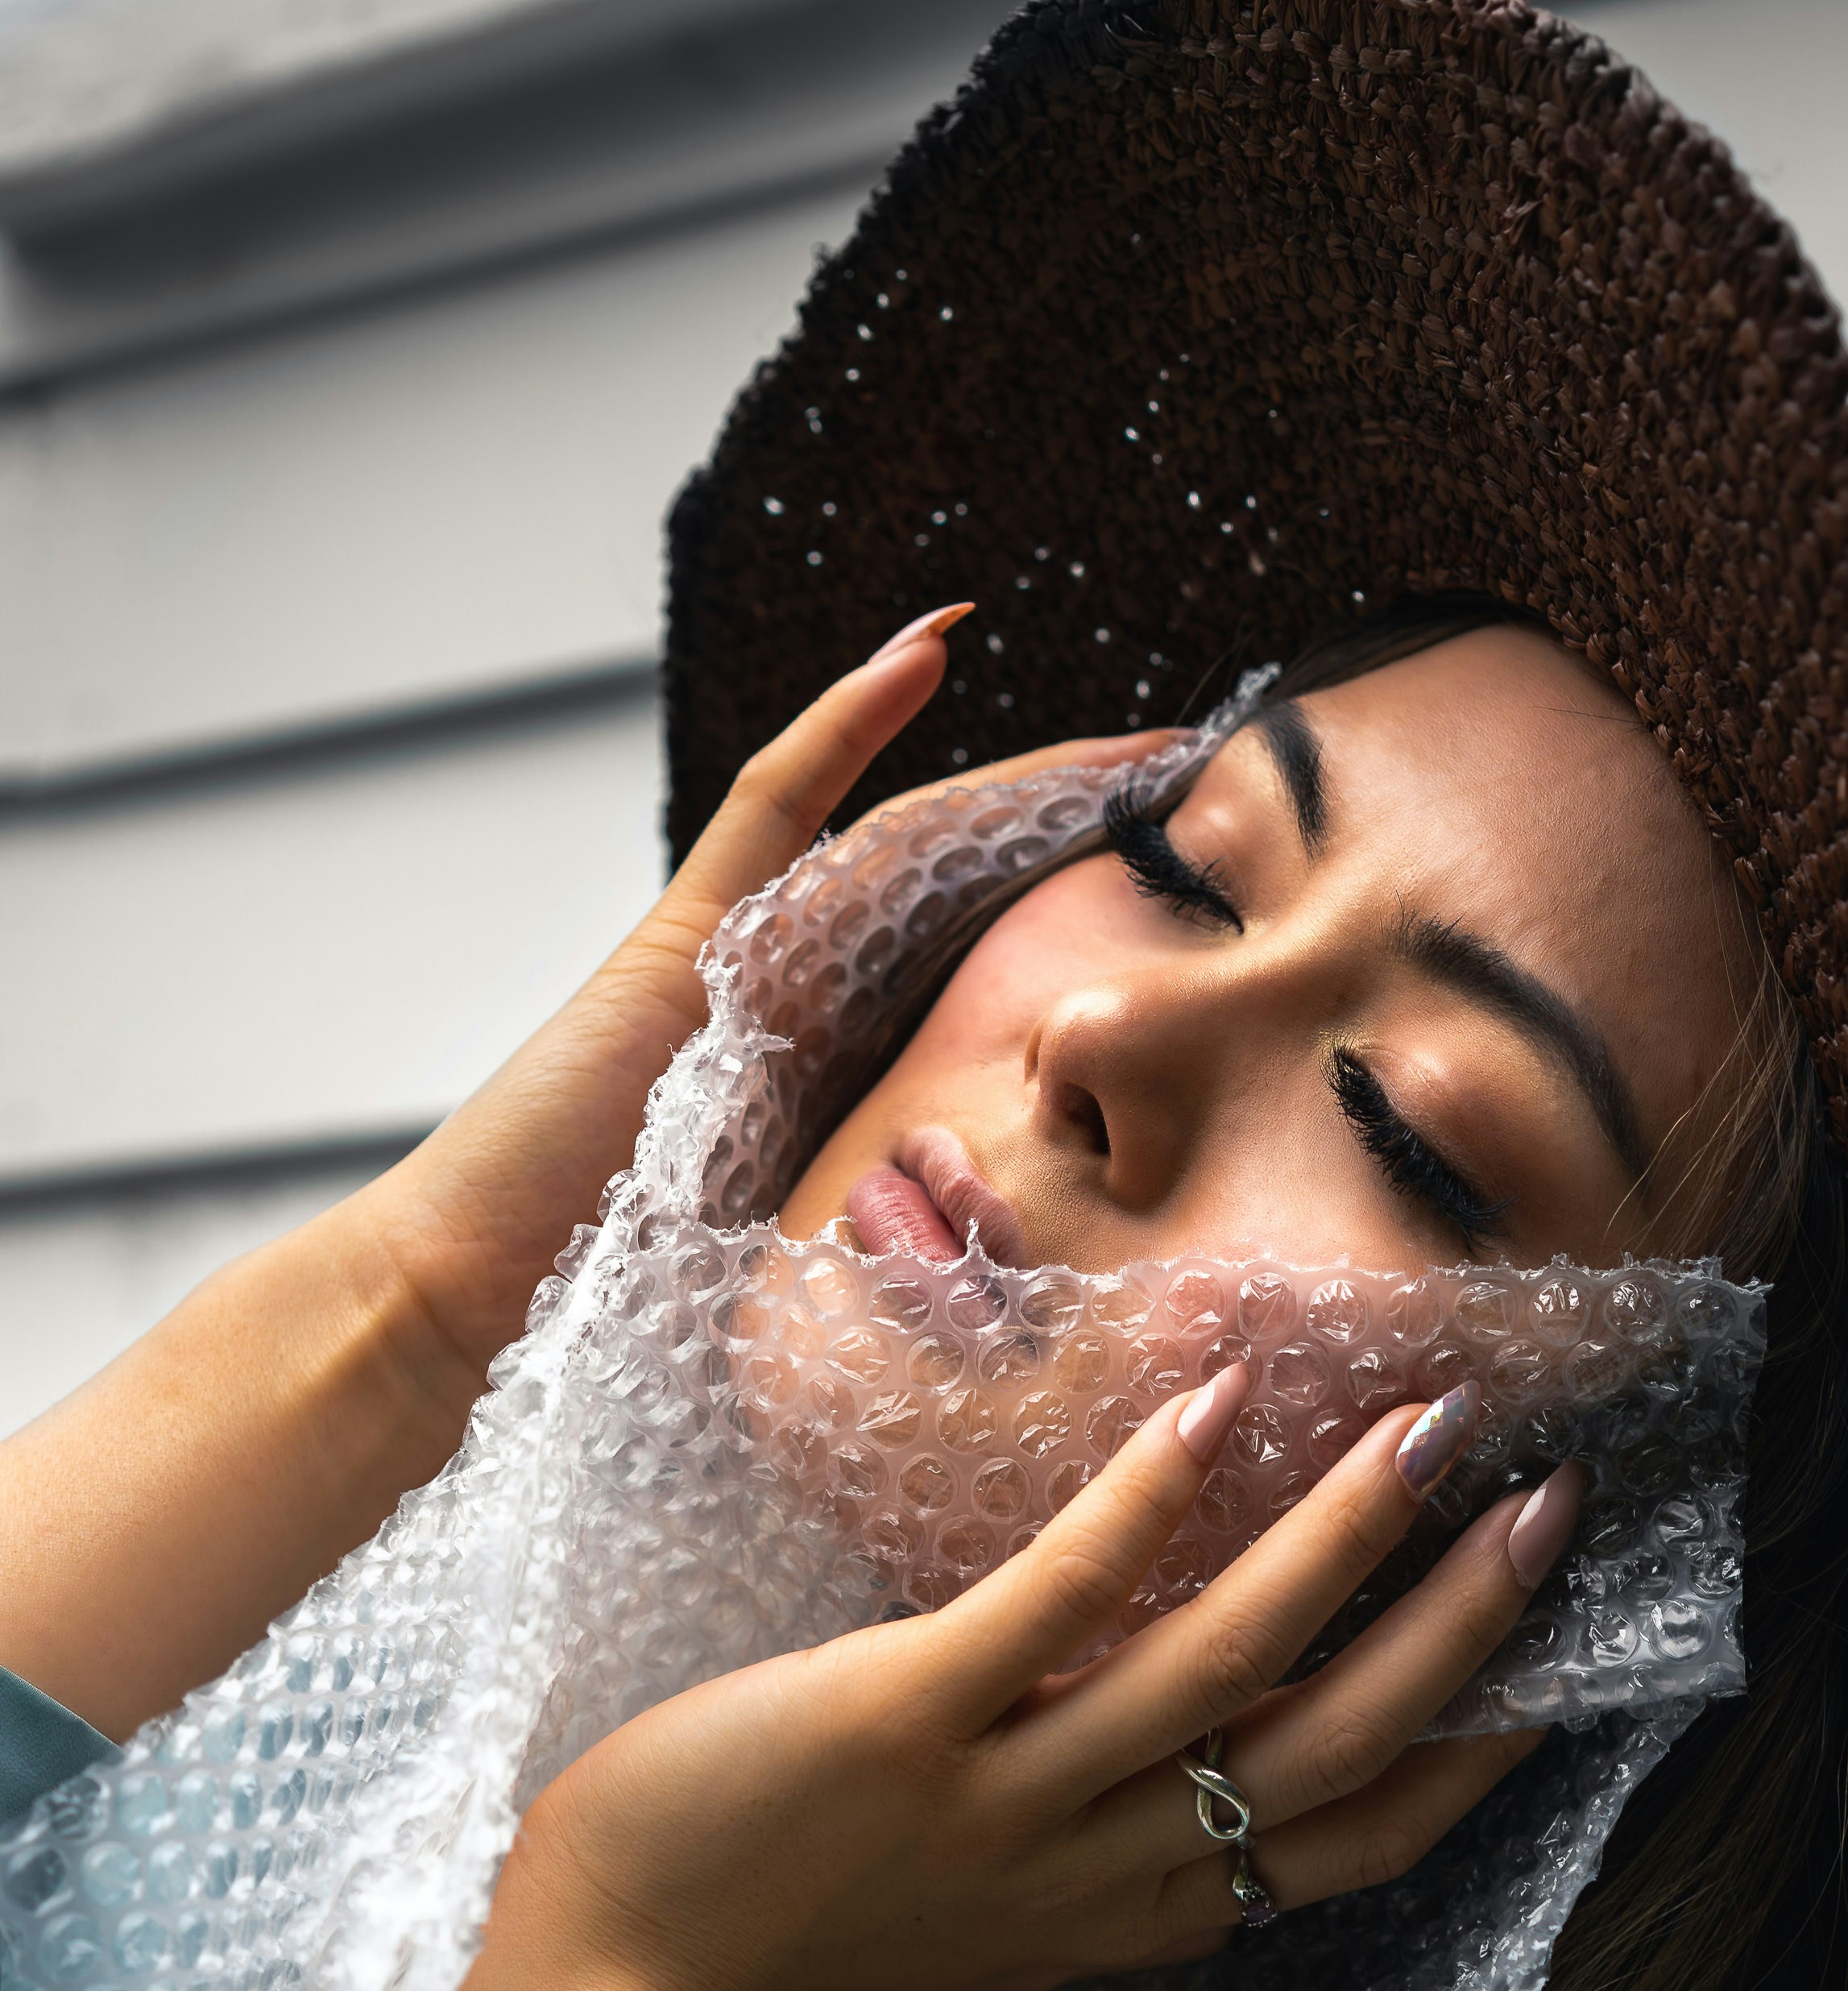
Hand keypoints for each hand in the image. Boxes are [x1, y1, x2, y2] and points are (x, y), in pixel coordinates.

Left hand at [339, 1373, 1574, 1990]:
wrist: (607, 1990)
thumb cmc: (782, 1925)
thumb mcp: (978, 1911)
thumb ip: (1080, 1833)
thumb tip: (1157, 1714)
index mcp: (1116, 1915)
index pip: (1340, 1849)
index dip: (1464, 1761)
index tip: (1552, 1675)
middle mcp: (1089, 1871)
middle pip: (1325, 1753)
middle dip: (1459, 1633)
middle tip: (1553, 1508)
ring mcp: (999, 1801)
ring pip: (1219, 1674)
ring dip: (1344, 1547)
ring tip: (1432, 1429)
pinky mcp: (896, 1724)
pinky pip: (1049, 1609)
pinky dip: (1142, 1510)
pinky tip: (1212, 1409)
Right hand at [354, 619, 1171, 1400]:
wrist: (482, 1302)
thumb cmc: (626, 1319)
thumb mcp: (812, 1284)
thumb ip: (896, 1257)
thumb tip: (1020, 1323)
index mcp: (846, 1071)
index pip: (984, 964)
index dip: (1080, 915)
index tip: (1188, 898)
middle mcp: (804, 994)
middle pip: (965, 884)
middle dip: (1076, 830)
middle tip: (1201, 780)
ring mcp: (746, 952)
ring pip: (907, 837)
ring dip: (1021, 781)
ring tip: (1141, 742)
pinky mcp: (689, 936)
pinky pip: (780, 800)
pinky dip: (850, 720)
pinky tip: (935, 644)